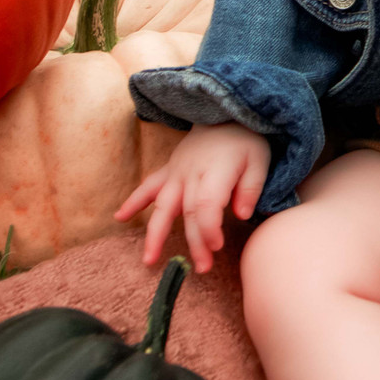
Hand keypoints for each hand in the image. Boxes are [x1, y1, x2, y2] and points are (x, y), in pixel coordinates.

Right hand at [115, 122, 270, 272]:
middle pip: (188, 212)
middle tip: (202, 268)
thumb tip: (242, 214)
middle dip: (194, 242)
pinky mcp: (169, 170)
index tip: (216, 247)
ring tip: (149, 260)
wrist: (224, 111)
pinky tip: (119, 217)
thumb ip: (251, 187)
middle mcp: (191, 173)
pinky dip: (133, 201)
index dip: (209, 228)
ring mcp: (176, 172)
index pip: (206, 204)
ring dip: (155, 233)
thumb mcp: (260, 160)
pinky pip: (149, 186)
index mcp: (216, 170)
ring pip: (162, 205)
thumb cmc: (246, 140)